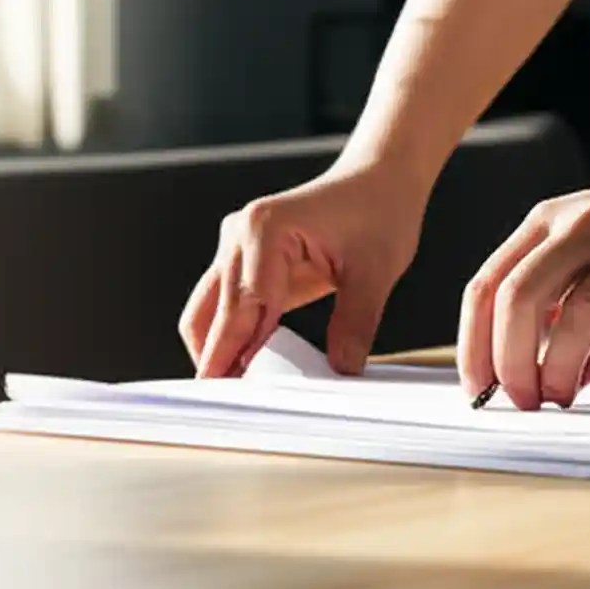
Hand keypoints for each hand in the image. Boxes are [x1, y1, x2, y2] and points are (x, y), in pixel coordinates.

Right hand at [180, 161, 425, 377]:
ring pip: (209, 310)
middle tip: (230, 408)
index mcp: (265, 229)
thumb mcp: (377, 272)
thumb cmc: (378, 211)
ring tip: (239, 394)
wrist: (380, 180)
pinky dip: (233, 335)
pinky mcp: (246, 259)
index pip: (242, 306)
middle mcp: (240, 234)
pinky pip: (228, 305)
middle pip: (210, 312)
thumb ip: (357, 322)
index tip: (220, 394)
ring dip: (219, 349)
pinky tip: (251, 367)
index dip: (230, 354)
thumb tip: (342, 369)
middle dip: (216, 359)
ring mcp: (237, 245)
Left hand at [457, 158, 589, 409]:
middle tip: (525, 402)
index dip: (474, 346)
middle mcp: (586, 226)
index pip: (488, 285)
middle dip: (510, 364)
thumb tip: (551, 372)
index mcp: (553, 222)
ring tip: (565, 398)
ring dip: (560, 369)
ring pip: (578, 312)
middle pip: (518, 299)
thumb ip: (570, 305)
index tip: (480, 390)